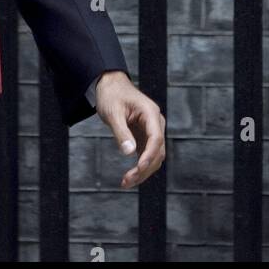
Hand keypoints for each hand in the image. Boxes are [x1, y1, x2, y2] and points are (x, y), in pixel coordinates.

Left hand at [94, 71, 165, 189]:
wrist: (110, 85)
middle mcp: (155, 122)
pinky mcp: (145, 136)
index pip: (156, 138)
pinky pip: (147, 155)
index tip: (138, 169)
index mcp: (150, 113)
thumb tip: (129, 153)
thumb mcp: (112, 112)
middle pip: (157, 151)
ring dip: (143, 171)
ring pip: (154, 156)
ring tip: (125, 183)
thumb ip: (121, 132)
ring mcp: (152, 130)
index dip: (149, 156)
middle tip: (126, 182)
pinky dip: (140, 167)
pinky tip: (130, 177)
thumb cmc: (111, 95)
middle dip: (144, 169)